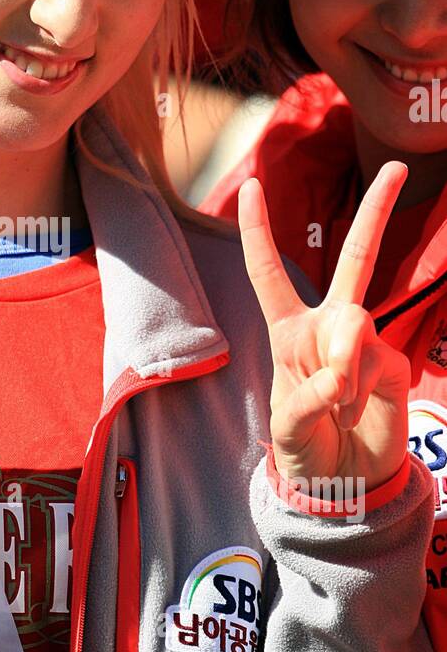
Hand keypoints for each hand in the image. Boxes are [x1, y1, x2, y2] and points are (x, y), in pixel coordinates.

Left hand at [239, 163, 410, 492]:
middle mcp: (328, 325)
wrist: (346, 484)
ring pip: (353, 321)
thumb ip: (305, 397)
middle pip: (354, 258)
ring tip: (334, 405)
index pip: (269, 272)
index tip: (252, 185)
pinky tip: (351, 411)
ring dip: (338, 365)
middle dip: (378, 211)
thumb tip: (337, 372)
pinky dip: (355, 389)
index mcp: (289, 330)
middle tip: (398, 168)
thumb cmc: (305, 449)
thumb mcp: (287, 427)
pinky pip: (370, 360)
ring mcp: (364, 341)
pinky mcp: (391, 362)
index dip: (259, 230)